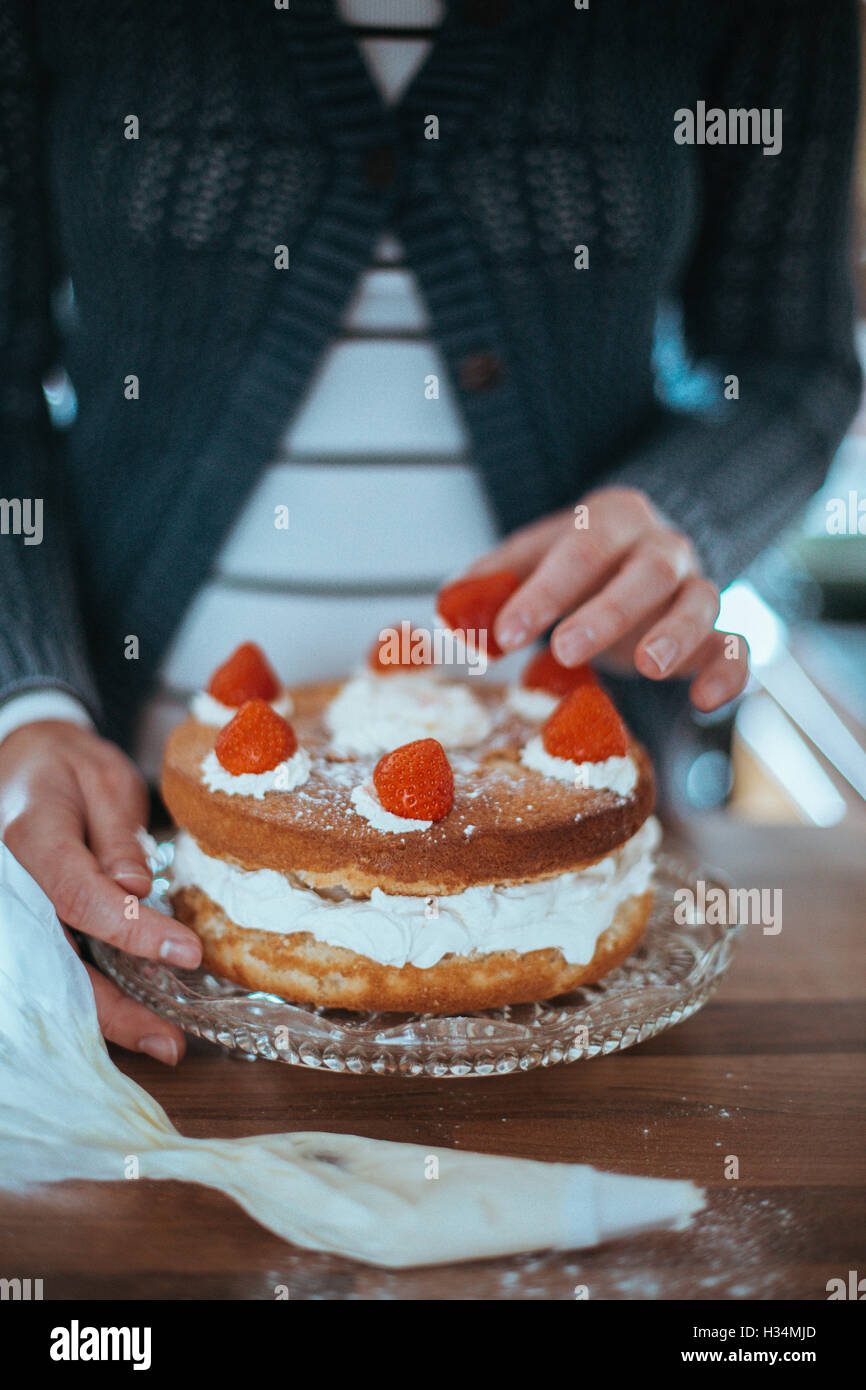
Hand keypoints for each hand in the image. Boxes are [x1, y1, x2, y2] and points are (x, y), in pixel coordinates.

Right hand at [0, 720, 200, 1062]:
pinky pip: (56, 970)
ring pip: (54, 979)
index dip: (135, 931)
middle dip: (114, 1009)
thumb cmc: (66, 769)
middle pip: (58, 962)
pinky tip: (135, 1020)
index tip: (187, 952)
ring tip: (162, 1042)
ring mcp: (15, 913)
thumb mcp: (102, 782)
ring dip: (107, 1016)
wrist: (22, 764)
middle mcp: (12, 888)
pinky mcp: (27, 928)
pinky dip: (93, 1001)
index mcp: (30, 840)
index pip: (81, 898)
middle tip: (172, 1042)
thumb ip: (117, 838)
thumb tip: (136, 890)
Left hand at [470, 488, 748, 710]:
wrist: (633, 559)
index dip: (544, 590)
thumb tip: (449, 612)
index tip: (505, 633)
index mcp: (613, 518)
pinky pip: (736, 649)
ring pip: (702, 602)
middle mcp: (664, 547)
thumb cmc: (574, 564)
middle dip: (607, 612)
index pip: (581, 547)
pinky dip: (729, 674)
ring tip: (647, 669)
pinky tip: (702, 702)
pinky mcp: (716, 633)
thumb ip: (491, 581)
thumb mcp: (529, 559)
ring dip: (676, 635)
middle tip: (565, 649)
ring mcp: (697, 588)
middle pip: (648, 572)